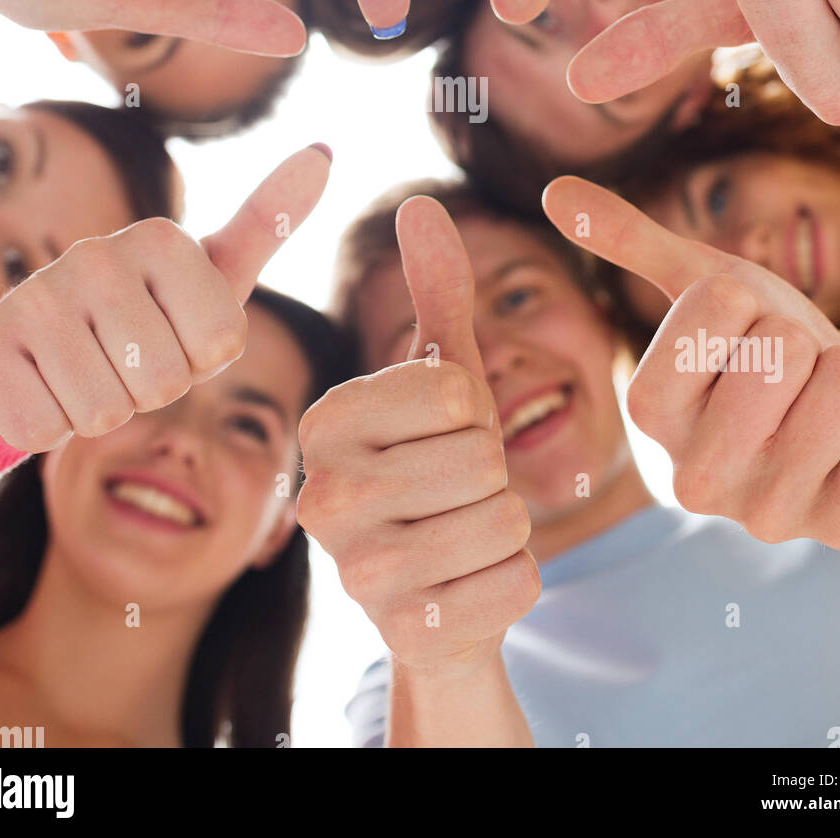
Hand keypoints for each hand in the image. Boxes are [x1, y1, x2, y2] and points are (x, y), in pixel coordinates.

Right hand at [0, 145, 330, 451]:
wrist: (26, 353)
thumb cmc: (135, 319)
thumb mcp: (209, 276)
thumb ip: (267, 220)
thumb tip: (325, 150)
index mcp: (160, 238)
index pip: (220, 343)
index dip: (198, 360)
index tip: (170, 334)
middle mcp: (96, 255)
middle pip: (164, 380)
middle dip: (149, 390)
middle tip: (119, 358)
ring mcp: (36, 298)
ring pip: (107, 410)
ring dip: (99, 410)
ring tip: (81, 371)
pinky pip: (48, 429)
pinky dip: (47, 427)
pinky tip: (38, 387)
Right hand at [297, 195, 539, 672]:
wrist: (435, 592)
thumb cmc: (438, 468)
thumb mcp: (444, 381)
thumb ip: (436, 294)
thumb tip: (422, 203)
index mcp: (323, 422)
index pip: (453, 392)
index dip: (473, 412)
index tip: (442, 435)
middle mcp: (321, 497)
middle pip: (481, 460)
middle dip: (493, 473)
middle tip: (456, 492)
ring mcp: (356, 575)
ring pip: (504, 519)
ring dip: (506, 527)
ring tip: (462, 534)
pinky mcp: (405, 636)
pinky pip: (518, 583)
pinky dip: (514, 580)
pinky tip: (468, 586)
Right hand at [543, 176, 839, 551]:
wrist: (821, 426)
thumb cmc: (750, 346)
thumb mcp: (696, 285)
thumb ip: (628, 239)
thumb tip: (553, 191)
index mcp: (644, 410)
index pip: (718, 305)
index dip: (743, 301)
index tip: (736, 333)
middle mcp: (694, 478)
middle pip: (784, 350)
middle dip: (798, 339)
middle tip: (785, 373)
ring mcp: (769, 514)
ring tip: (820, 400)